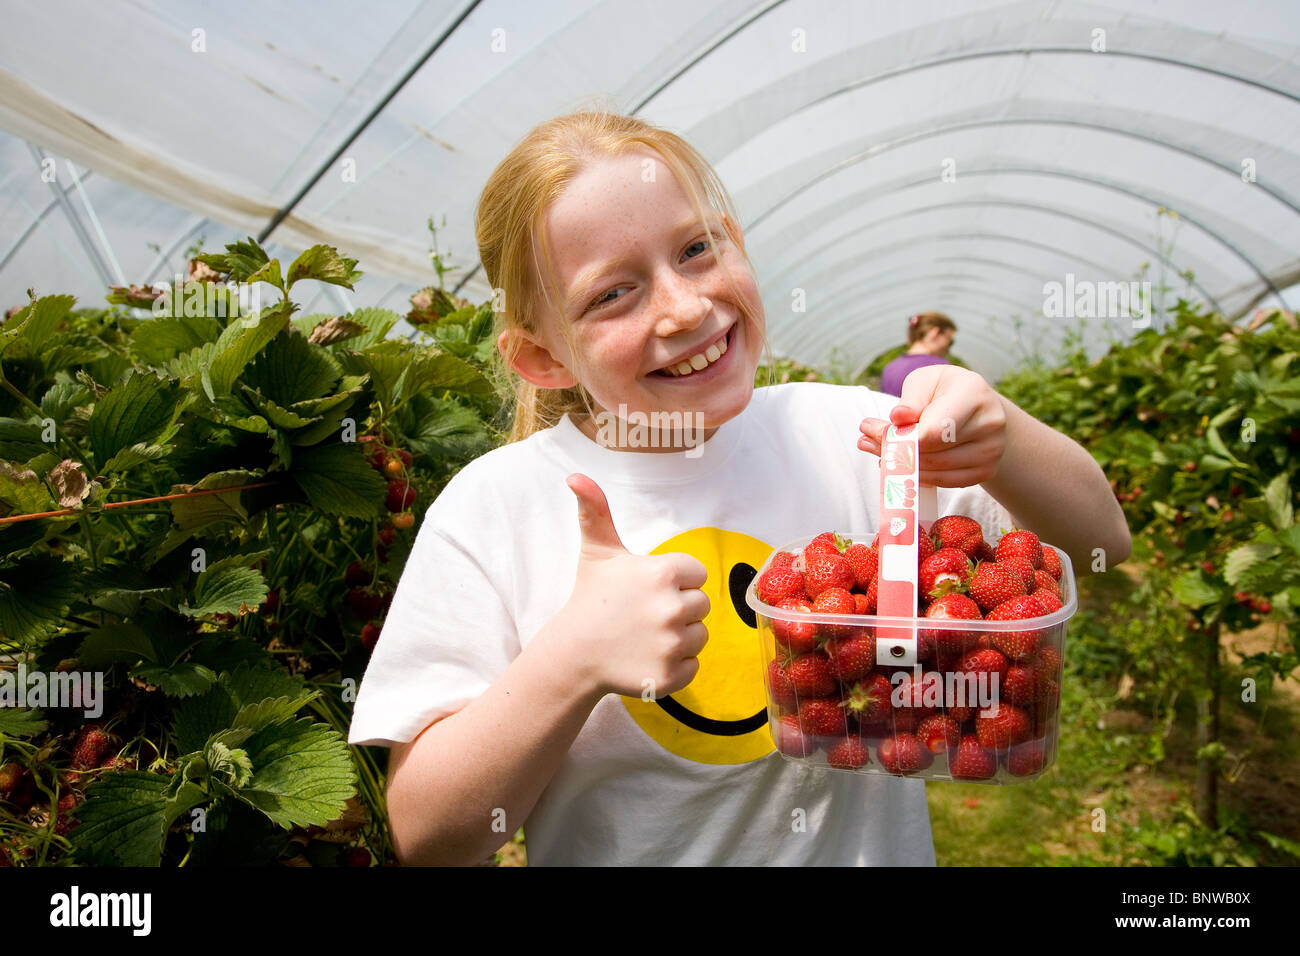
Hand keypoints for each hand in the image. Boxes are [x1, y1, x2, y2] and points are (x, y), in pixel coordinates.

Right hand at [545, 474, 709, 699]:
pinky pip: (693, 666)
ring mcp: (671, 644)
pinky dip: (675, 666)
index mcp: (662, 572)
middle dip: (678, 609)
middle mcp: (671, 607)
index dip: (675, 581)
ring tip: (646, 637)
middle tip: (645, 615)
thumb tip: (575, 475)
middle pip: (701, 605)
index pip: (697, 574)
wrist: (573, 654)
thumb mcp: (597, 551)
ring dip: (679, 637)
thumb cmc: (592, 599)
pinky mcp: (670, 676)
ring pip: (700, 636)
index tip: (647, 590)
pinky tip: (648, 658)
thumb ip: (596, 510)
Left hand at [858, 366, 1007, 486]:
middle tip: (865, 442)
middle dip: (893, 450)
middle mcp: (990, 424)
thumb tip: (898, 418)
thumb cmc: (944, 390)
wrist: (978, 407)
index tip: (869, 428)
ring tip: (878, 453)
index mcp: (974, 394)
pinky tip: (902, 466)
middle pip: (932, 452)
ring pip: (936, 471)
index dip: (899, 436)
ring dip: (902, 467)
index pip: (934, 429)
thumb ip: (911, 399)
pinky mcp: (986, 471)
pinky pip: (944, 482)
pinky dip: (919, 476)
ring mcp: (992, 451)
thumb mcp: (924, 381)